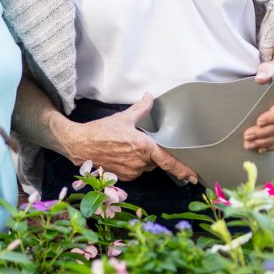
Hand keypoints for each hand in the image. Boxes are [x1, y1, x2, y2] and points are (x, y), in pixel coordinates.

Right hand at [68, 94, 197, 183]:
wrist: (79, 145)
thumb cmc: (100, 131)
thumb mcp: (123, 118)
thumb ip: (141, 108)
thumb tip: (149, 96)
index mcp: (144, 147)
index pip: (168, 161)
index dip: (183, 170)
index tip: (193, 176)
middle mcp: (140, 162)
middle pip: (155, 162)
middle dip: (151, 154)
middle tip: (137, 144)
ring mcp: (131, 172)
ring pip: (145, 167)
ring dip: (142, 160)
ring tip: (125, 148)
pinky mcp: (123, 178)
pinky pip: (135, 172)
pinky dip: (132, 165)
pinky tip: (120, 155)